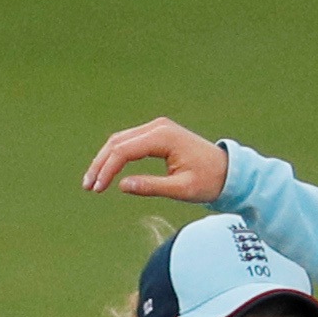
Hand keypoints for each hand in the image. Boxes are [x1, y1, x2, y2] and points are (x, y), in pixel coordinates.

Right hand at [82, 118, 230, 201]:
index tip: (97, 189)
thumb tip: (122, 185)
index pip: (124, 150)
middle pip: (117, 142)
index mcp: (163, 137)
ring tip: (93, 183)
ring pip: (120, 140)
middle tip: (88, 187)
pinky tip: (107, 172)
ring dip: (104, 160)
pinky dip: (115, 156)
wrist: (228, 171)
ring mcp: (157, 128)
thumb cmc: (209, 181)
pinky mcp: (157, 134)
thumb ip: (151, 186)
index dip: (107, 169)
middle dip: (100, 164)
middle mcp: (157, 127)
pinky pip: (129, 142)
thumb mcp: (181, 189)